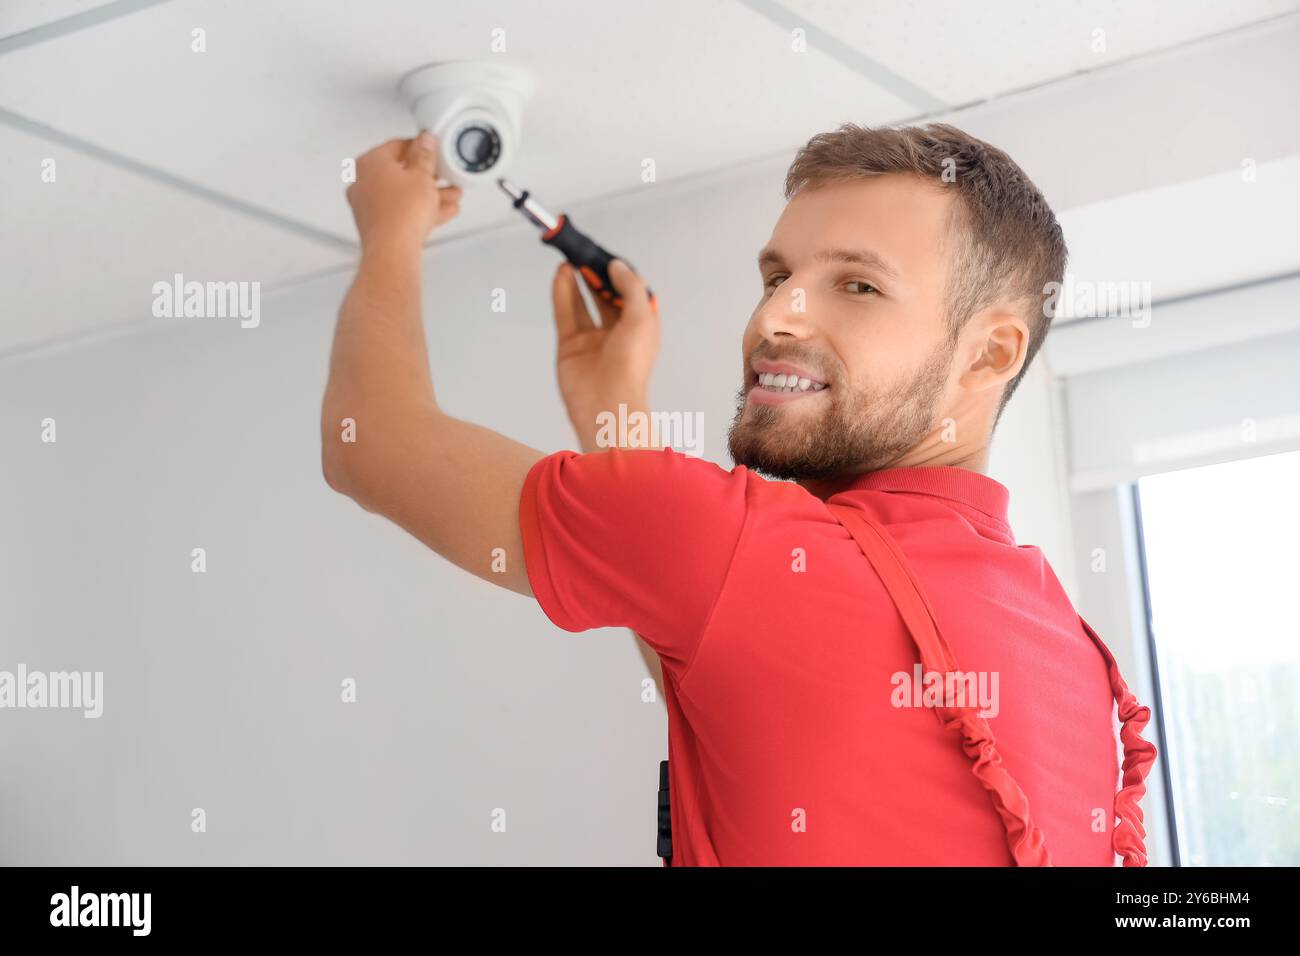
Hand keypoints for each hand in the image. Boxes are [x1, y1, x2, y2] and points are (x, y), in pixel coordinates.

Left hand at [346, 133, 462, 249]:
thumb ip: (425, 155)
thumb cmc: (400, 212)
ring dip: (426, 194)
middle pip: (400, 172)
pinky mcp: (376, 224)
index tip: (432, 151)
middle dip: (426, 175)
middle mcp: (363, 181)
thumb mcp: (422, 175)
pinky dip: (418, 210)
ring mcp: (367, 204)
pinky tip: (438, 212)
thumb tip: (424, 142)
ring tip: (447, 195)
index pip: (397, 145)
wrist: (393, 249)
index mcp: (369, 162)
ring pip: (402, 194)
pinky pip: (400, 211)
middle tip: (441, 175)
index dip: (420, 147)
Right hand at [552, 259, 660, 450]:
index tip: (610, 259)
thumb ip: (630, 287)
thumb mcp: (641, 317)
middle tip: (586, 255)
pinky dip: (562, 294)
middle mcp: (617, 334)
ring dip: (577, 282)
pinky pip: (566, 314)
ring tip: (569, 261)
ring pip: (582, 304)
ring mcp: (592, 341)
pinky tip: (561, 276)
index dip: (621, 277)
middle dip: (596, 277)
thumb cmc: (631, 366)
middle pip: (605, 298)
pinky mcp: (571, 346)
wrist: (606, 402)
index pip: (631, 295)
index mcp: (641, 329)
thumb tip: (617, 266)